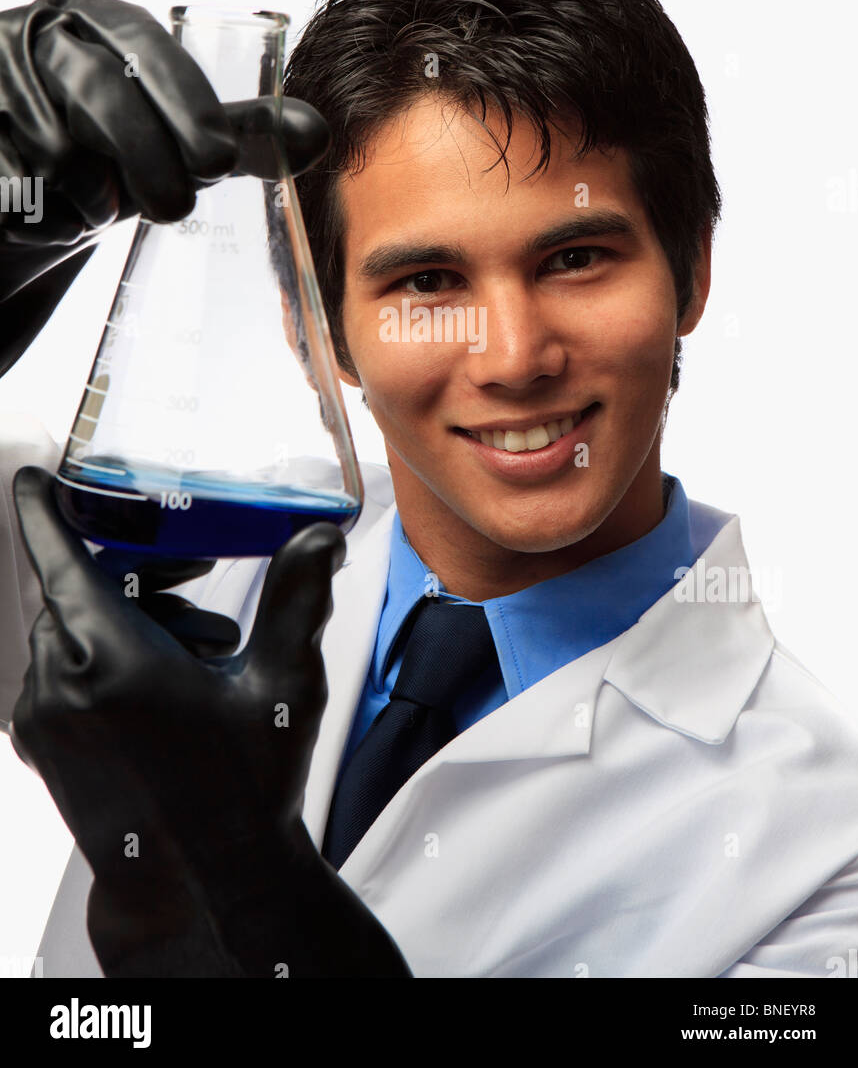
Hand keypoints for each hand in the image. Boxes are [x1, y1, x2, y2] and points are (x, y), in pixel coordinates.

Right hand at [0, 0, 328, 373]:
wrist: (26, 189)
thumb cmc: (108, 152)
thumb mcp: (171, 137)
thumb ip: (240, 133)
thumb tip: (317, 135)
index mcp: (93, 19)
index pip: (145, 46)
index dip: (186, 102)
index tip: (219, 159)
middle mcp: (37, 36)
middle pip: (100, 92)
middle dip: (147, 157)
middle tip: (176, 207)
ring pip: (55, 148)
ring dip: (92, 196)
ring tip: (105, 204)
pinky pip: (15, 184)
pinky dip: (48, 216)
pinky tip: (58, 215)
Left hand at [10, 466, 411, 978]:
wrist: (206, 882)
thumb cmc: (244, 790)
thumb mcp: (282, 685)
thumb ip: (298, 598)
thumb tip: (321, 537)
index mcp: (109, 659)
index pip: (58, 558)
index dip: (47, 510)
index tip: (37, 476)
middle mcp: (61, 685)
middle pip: (80, 590)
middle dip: (138, 572)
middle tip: (196, 575)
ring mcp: (44, 720)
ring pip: (73, 631)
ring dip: (128, 617)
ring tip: (202, 648)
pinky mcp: (43, 746)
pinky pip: (64, 671)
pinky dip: (105, 655)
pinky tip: (167, 680)